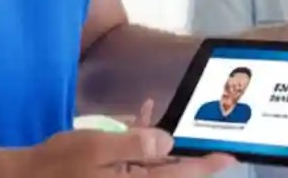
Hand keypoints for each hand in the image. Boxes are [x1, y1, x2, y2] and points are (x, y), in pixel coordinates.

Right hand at [22, 101, 235, 176]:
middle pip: (172, 173)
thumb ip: (134, 144)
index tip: (230, 154)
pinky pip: (135, 163)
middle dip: (187, 151)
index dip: (208, 164)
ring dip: (163, 142)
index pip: (182, 176)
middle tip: (207, 130)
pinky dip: (140, 141)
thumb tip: (169, 141)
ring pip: (155, 165)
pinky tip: (140, 115)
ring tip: (171, 115)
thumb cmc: (57, 165)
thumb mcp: (96, 147)